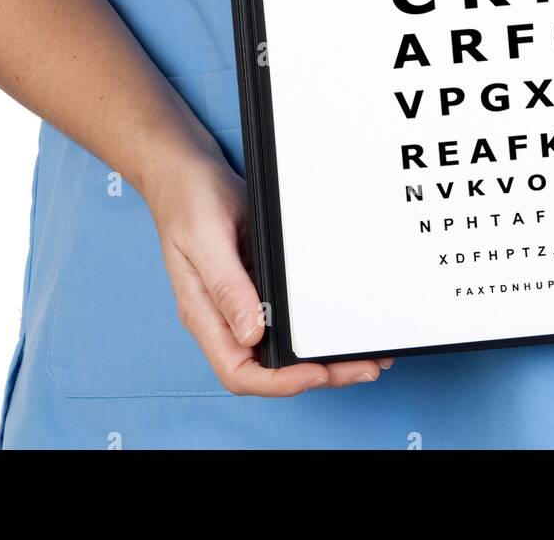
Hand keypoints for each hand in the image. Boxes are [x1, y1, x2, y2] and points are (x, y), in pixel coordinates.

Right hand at [142, 147, 392, 395]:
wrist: (186, 171)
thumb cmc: (188, 201)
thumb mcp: (206, 239)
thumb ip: (227, 287)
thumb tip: (252, 334)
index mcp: (204, 315)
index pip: (239, 372)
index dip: (279, 382)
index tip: (318, 372)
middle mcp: (224, 318)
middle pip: (269, 368)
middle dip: (318, 375)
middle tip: (365, 368)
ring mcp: (242, 304)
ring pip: (283, 348)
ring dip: (323, 357)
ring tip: (366, 356)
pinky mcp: (259, 286)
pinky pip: (288, 318)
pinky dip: (316, 328)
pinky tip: (342, 325)